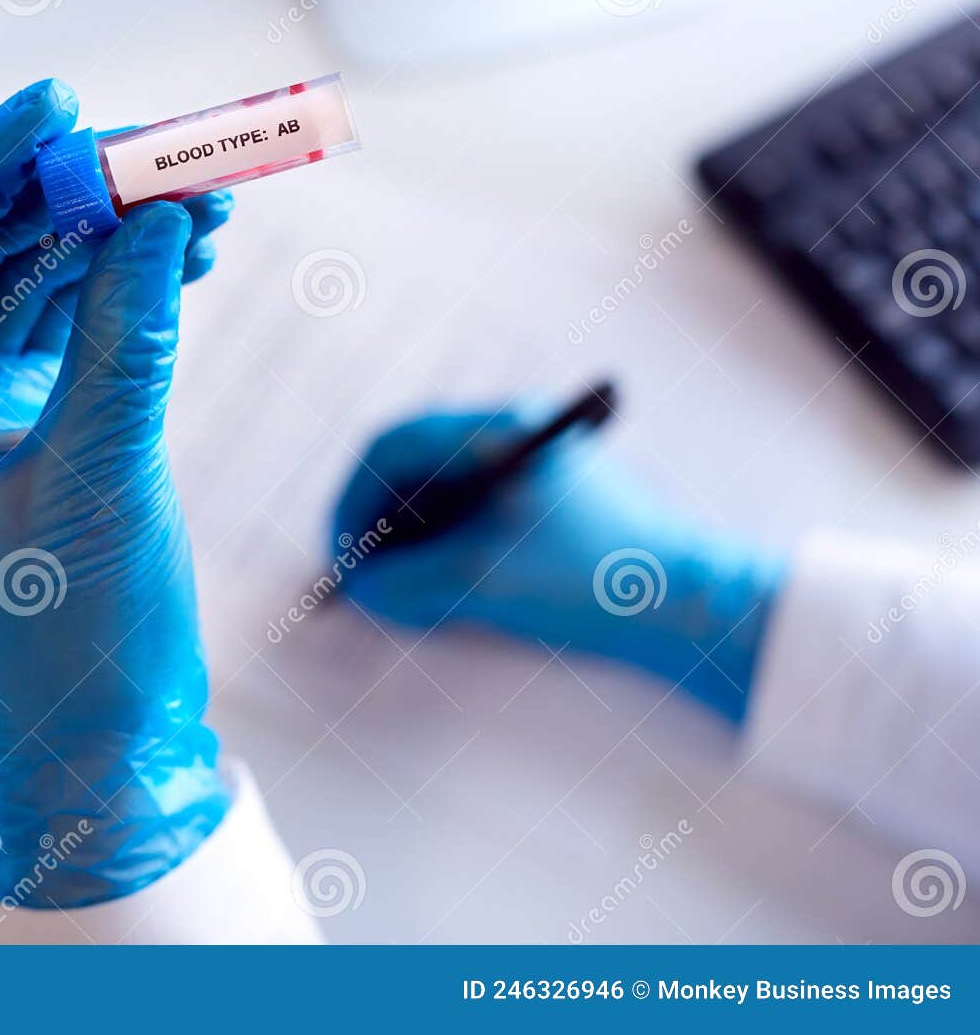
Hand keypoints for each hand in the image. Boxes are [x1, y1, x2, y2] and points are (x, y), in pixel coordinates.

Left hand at [0, 81, 232, 906]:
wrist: (108, 739)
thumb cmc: (73, 645)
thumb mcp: (100, 481)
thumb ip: (127, 344)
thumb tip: (156, 222)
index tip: (58, 106)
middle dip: (73, 193)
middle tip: (159, 146)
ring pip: (42, 285)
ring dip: (117, 234)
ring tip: (202, 191)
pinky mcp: (43, 426)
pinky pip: (81, 327)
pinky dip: (133, 285)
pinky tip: (187, 250)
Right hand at [332, 405, 785, 719]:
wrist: (690, 606)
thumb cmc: (592, 578)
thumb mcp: (480, 580)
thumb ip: (406, 581)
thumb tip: (362, 587)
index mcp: (498, 429)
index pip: (391, 447)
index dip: (352, 503)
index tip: (345, 557)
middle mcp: (512, 433)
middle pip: (412, 465)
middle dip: (376, 522)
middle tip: (361, 575)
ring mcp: (529, 464)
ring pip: (439, 492)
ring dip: (407, 539)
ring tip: (398, 588)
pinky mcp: (544, 500)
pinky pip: (470, 513)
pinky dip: (442, 548)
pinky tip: (440, 587)